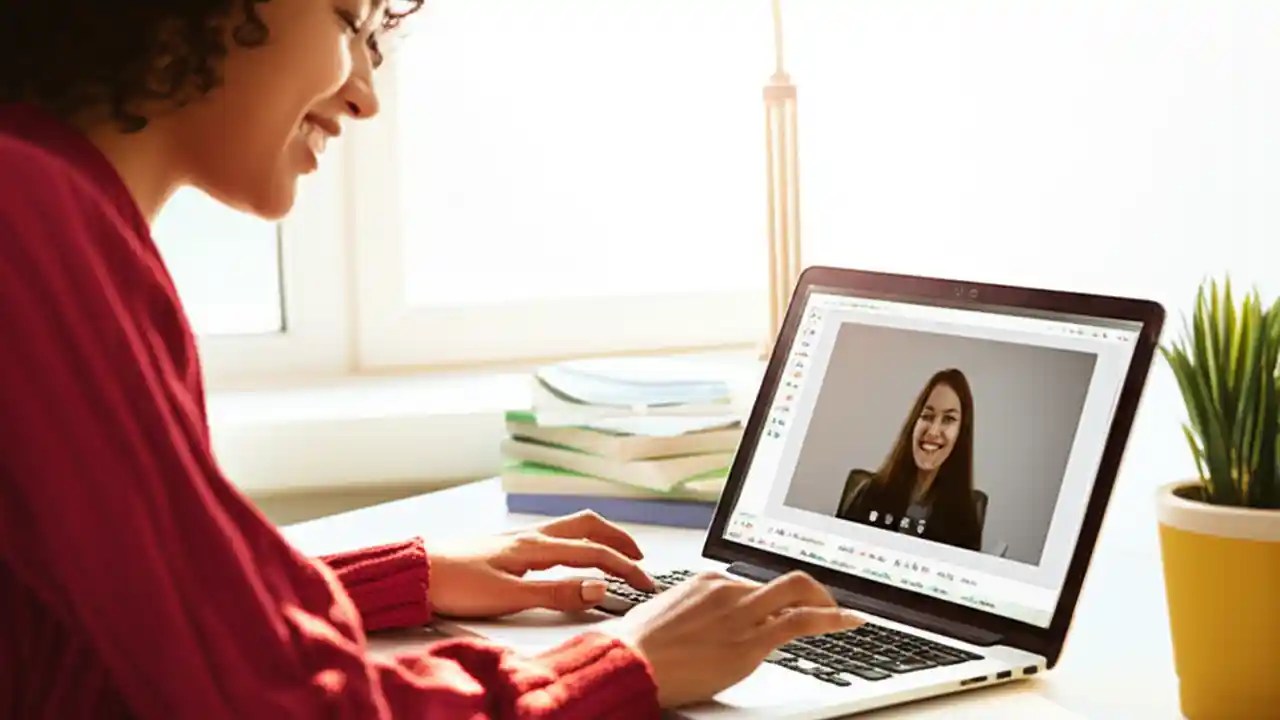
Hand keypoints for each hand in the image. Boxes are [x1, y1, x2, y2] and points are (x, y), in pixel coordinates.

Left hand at [424, 511, 656, 617]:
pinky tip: (570, 553)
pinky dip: (577, 538)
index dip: (625, 568)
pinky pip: (554, 533)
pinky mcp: (506, 544)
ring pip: (571, 526)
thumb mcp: (509, 596)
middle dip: (618, 539)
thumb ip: (556, 593)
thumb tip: (599, 587)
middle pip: (588, 526)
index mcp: (537, 547)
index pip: (594, 553)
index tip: (646, 583)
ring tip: (614, 551)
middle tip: (640, 559)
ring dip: (599, 535)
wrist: (415, 572)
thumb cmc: (455, 584)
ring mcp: (518, 538)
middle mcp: (531, 536)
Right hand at [599, 570, 864, 707]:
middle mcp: (728, 590)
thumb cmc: (637, 648)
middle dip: (813, 590)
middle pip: (783, 581)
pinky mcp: (751, 639)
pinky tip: (850, 621)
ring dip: (827, 602)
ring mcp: (742, 612)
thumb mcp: (666, 619)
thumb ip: (693, 617)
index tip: (789, 605)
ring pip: (799, 592)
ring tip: (844, 614)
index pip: (754, 584)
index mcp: (706, 583)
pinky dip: (833, 618)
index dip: (777, 598)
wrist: (628, 662)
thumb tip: (704, 629)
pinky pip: (802, 621)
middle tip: (826, 603)